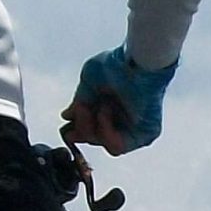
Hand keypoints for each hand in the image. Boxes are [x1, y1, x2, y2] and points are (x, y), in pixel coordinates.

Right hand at [61, 46, 177, 153]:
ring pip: (103, 144)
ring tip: (98, 105)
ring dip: (93, 127)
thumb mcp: (88, 81)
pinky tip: (106, 111)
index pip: (92, 129)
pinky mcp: (144, 135)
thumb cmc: (115, 64)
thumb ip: (80, 100)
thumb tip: (66, 116)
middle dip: (83, 127)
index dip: (78, 129)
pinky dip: (106, 131)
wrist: (136, 62)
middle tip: (80, 110)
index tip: (66, 127)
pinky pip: (117, 147)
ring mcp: (134, 129)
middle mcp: (123, 120)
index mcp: (111, 108)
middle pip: (95, 138)